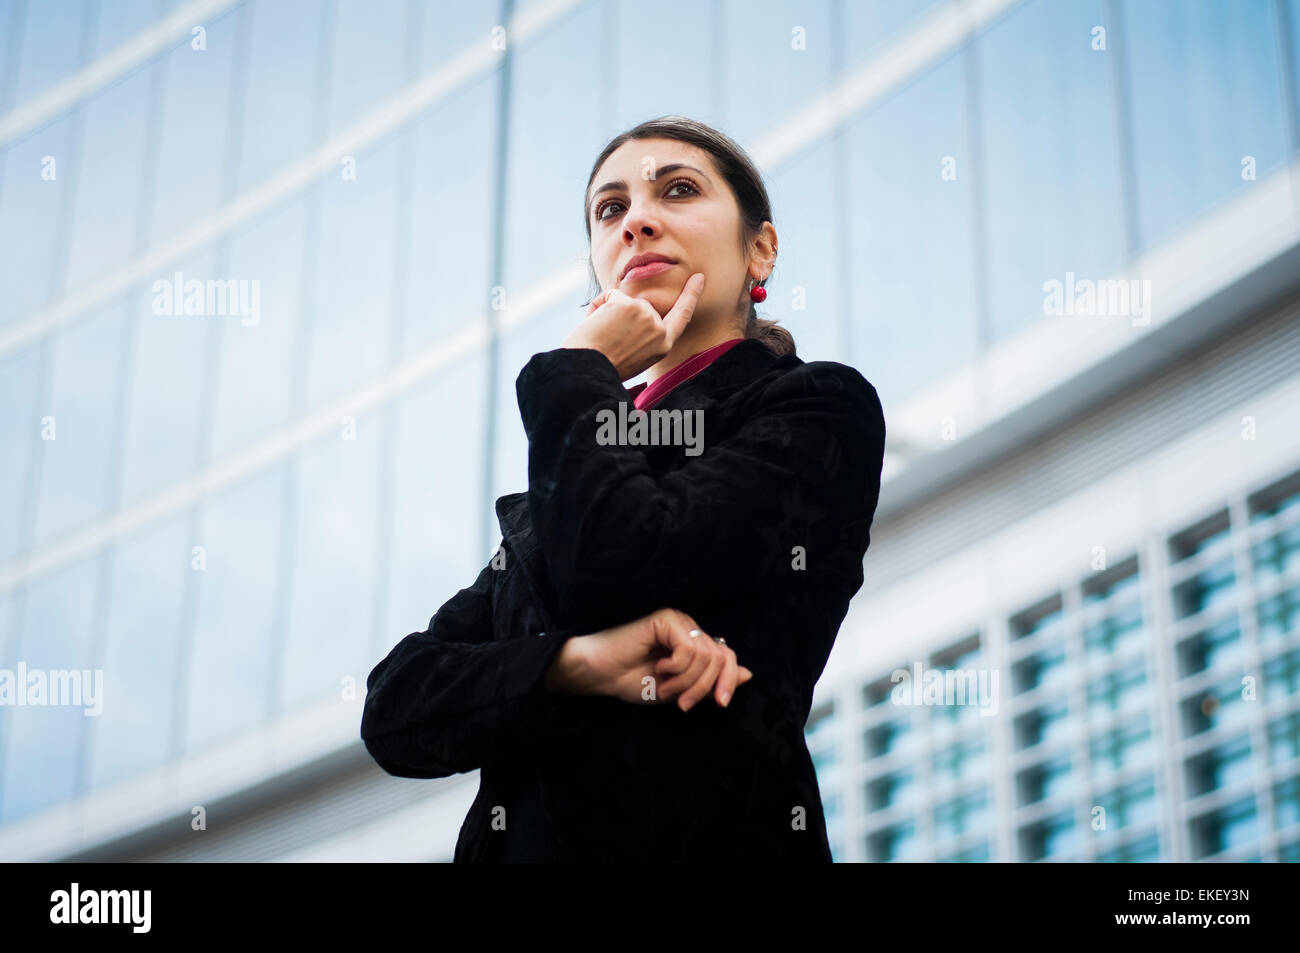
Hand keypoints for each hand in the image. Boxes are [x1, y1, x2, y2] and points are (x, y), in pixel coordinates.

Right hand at [550, 606, 751, 709]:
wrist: (602, 676)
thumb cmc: (634, 681)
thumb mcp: (680, 690)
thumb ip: (711, 682)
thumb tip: (748, 674)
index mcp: (694, 644)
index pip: (728, 657)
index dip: (729, 681)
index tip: (719, 704)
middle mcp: (690, 630)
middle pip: (721, 657)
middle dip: (704, 687)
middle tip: (682, 704)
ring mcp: (678, 622)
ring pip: (706, 656)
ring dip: (686, 681)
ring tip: (665, 689)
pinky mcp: (665, 620)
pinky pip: (688, 648)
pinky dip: (676, 667)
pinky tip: (659, 668)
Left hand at [562, 273, 704, 379]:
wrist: (588, 369)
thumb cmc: (605, 365)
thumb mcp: (636, 354)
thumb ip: (643, 332)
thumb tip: (633, 304)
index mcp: (664, 345)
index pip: (682, 315)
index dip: (691, 295)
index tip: (699, 277)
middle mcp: (659, 329)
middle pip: (642, 306)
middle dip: (624, 316)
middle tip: (609, 340)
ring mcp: (645, 315)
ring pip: (625, 300)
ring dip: (610, 312)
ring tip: (602, 336)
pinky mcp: (628, 305)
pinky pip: (610, 295)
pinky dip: (598, 307)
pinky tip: (596, 326)